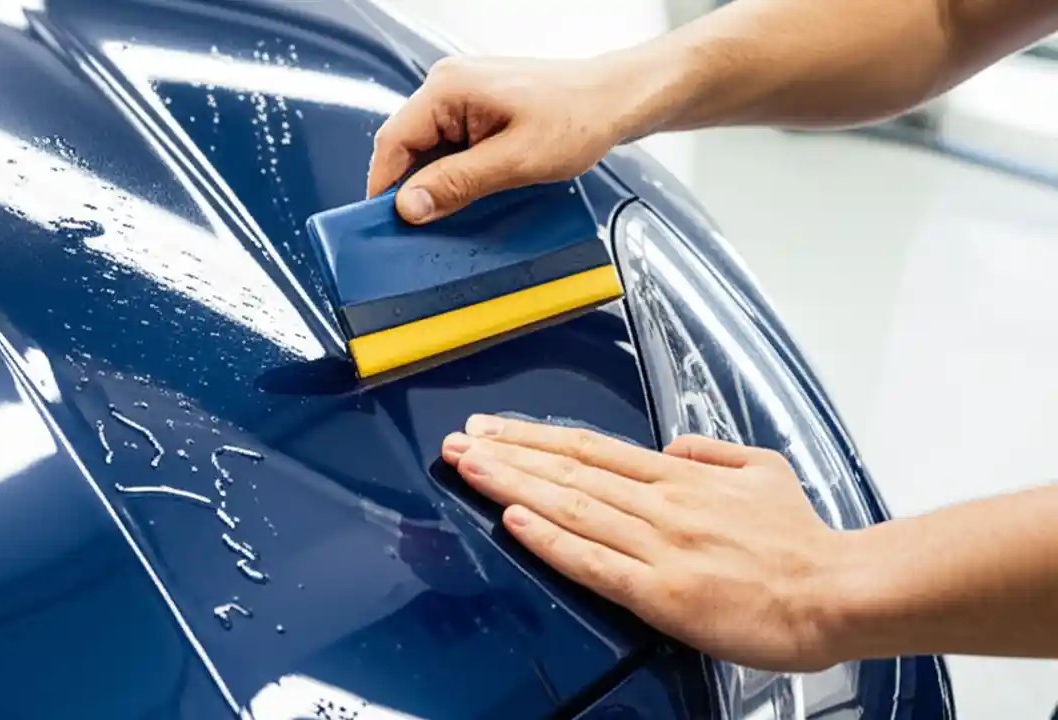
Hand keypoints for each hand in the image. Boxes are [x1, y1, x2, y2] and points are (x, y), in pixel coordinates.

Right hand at [367, 55, 641, 223]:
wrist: (614, 100)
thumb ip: (457, 184)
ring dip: (437, 185)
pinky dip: (454, 175)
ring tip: (454, 213)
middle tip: (422, 230)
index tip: (384, 226)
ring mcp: (461, 98)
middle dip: (412, 190)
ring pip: (428, 152)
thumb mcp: (515, 161)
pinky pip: (449, 148)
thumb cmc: (577, 119)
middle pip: (406, 148)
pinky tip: (471, 196)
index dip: (384, 188)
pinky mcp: (476, 111)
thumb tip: (409, 206)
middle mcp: (448, 87)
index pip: (392, 142)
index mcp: (448, 88)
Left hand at [442, 414, 854, 671]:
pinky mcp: (661, 593)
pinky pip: (594, 561)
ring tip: (470, 469)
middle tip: (458, 443)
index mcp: (682, 476)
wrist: (838, 592)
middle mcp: (662, 504)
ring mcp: (659, 546)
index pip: (590, 447)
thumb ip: (710, 451)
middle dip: (507, 455)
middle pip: (569, 471)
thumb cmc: (803, 540)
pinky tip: (515, 521)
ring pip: (571, 507)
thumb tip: (670, 447)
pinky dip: (550, 539)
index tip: (494, 428)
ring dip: (513, 486)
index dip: (535, 437)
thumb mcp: (762, 469)